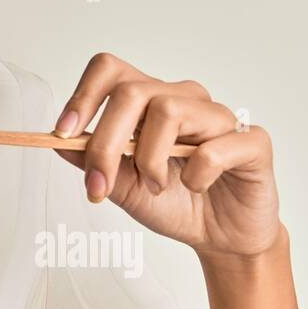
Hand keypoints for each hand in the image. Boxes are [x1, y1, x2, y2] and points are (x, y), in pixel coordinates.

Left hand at [51, 52, 280, 260]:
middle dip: (106, 143)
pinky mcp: (251, 141)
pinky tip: (198, 187)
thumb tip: (56, 142)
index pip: (110, 70)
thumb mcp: (121, 186)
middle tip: (101, 183)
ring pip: (168, 111)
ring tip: (156, 186)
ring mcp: (219, 116)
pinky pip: (214, 148)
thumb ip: (91, 161)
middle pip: (131, 92)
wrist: (220, 238)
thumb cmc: (174, 203)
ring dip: (150, 160)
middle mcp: (183, 99)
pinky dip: (197, 175)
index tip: (64, 133)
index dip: (83, 96)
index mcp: (149, 102)